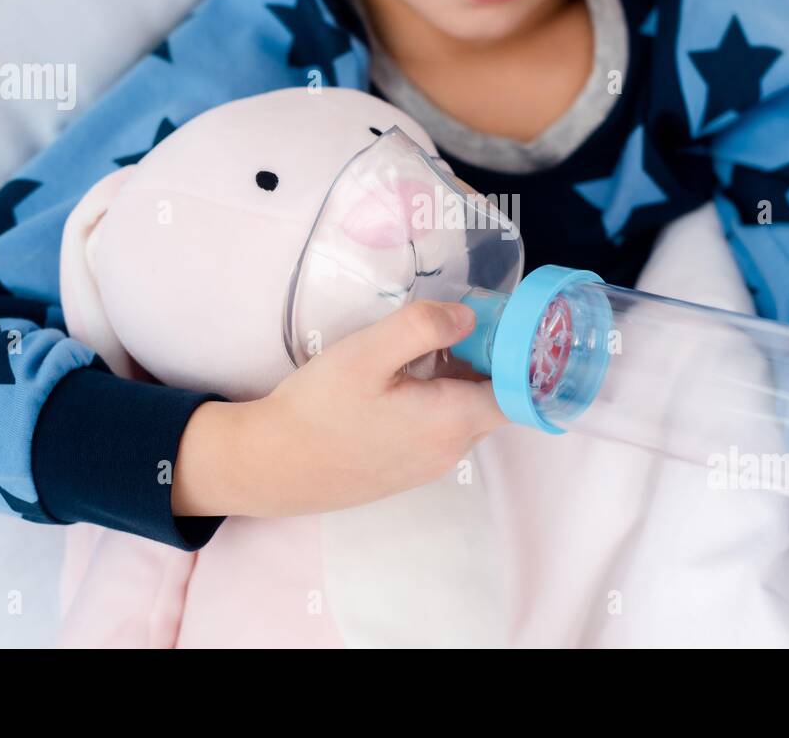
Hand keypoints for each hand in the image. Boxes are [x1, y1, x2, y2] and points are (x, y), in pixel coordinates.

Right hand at [174, 300, 506, 517]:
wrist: (270, 465)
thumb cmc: (316, 408)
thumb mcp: (367, 353)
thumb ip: (423, 327)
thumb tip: (469, 317)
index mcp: (452, 422)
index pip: (518, 390)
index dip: (515, 353)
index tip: (495, 322)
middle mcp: (450, 451)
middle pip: (494, 400)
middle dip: (486, 362)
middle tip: (454, 324)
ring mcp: (429, 465)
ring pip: (466, 414)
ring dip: (458, 381)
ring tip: (424, 349)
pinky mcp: (407, 470)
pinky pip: (440, 430)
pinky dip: (436, 401)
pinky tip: (401, 382)